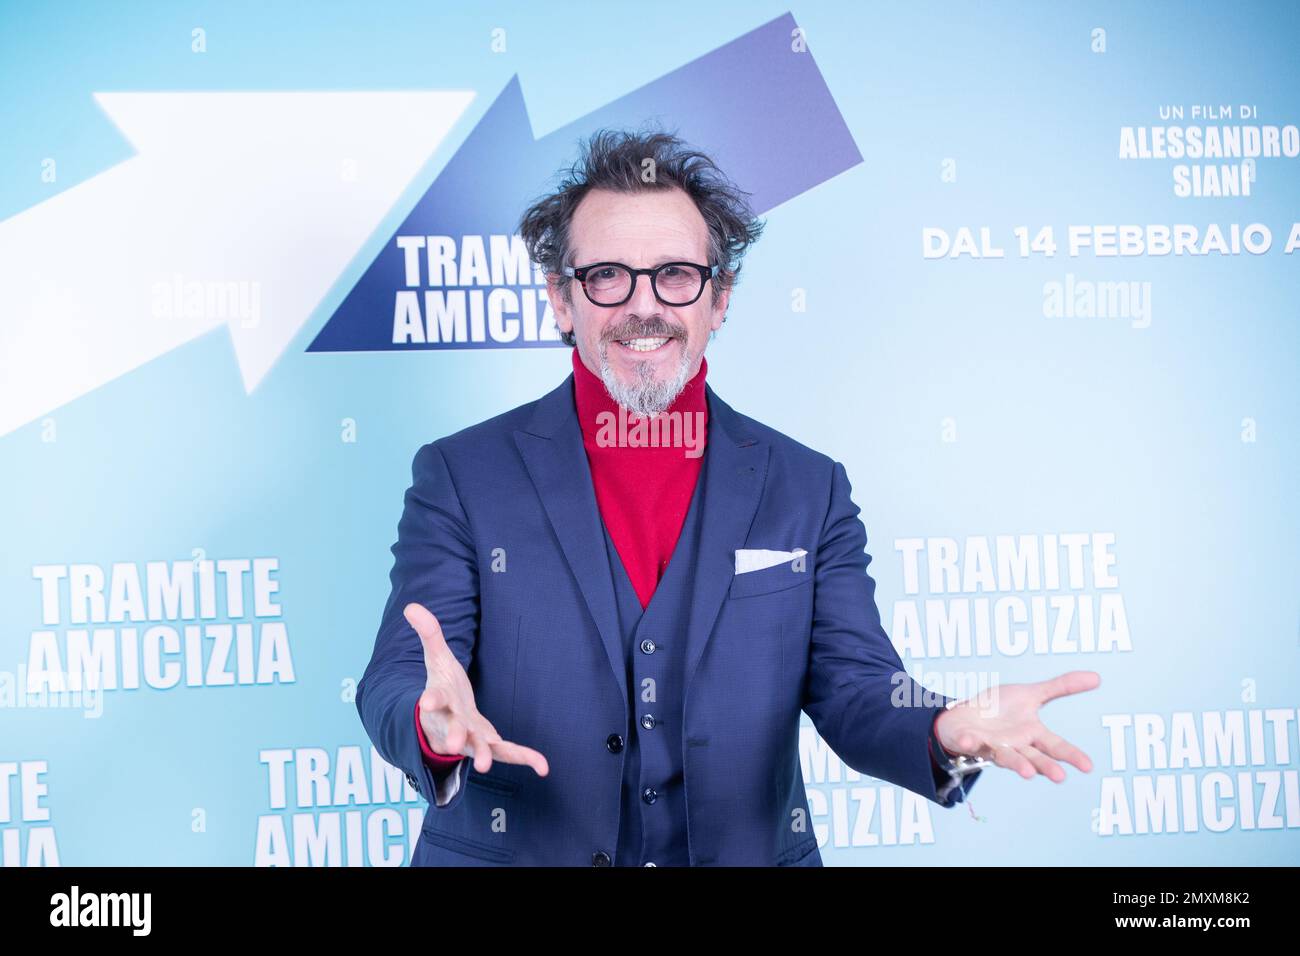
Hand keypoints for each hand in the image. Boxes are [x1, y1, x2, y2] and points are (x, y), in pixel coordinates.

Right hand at [404, 602, 548, 777]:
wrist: (446, 722)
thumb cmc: (443, 688)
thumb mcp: (437, 659)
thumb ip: (429, 634)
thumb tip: (411, 606)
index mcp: (440, 703)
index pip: (434, 699)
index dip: (430, 699)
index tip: (425, 702)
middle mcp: (453, 724)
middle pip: (452, 731)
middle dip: (453, 736)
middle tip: (454, 744)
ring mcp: (471, 738)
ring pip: (476, 748)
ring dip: (481, 755)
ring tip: (483, 765)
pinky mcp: (490, 745)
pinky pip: (508, 753)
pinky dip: (525, 759)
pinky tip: (544, 767)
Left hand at [935, 670, 1099, 782]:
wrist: (965, 714)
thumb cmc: (1000, 709)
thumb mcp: (1031, 694)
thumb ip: (1061, 687)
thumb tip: (1097, 677)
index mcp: (1031, 734)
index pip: (1056, 746)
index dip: (1072, 756)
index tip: (1089, 766)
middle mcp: (1015, 745)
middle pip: (1033, 758)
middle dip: (1045, 767)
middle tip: (1060, 777)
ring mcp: (992, 745)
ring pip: (1005, 757)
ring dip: (1015, 764)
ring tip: (1026, 772)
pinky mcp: (969, 741)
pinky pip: (969, 742)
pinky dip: (969, 742)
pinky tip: (969, 741)